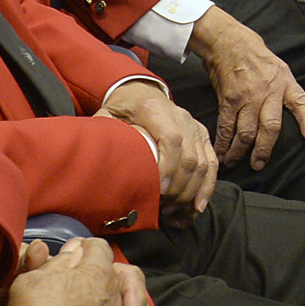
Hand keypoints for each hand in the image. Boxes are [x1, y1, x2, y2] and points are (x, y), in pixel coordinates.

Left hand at [101, 84, 216, 217]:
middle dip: (179, 188)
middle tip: (164, 210)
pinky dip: (207, 187)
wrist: (143, 91)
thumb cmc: (123, 108)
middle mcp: (181, 116)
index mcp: (155, 110)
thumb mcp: (108, 114)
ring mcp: (195, 126)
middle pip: (190, 156)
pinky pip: (212, 163)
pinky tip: (197, 208)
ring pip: (203, 163)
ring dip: (192, 192)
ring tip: (176, 214)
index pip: (172, 139)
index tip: (160, 190)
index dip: (169, 167)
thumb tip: (93, 160)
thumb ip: (103, 133)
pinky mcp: (202, 135)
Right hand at [183, 11, 304, 170]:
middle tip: (259, 164)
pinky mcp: (228, 100)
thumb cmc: (257, 57)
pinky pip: (226, 127)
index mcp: (284, 82)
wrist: (229, 42)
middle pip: (270, 128)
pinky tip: (221, 153)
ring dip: (240, 152)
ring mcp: (247, 97)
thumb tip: (295, 114)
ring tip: (236, 162)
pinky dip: (222, 143)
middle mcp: (268, 91)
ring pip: (246, 132)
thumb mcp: (280, 69)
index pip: (300, 103)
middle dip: (264, 150)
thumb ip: (287, 91)